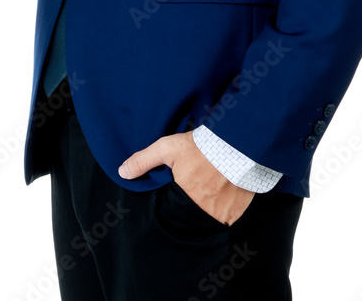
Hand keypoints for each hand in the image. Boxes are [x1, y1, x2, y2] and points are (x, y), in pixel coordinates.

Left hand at [118, 132, 255, 225]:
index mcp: (185, 200)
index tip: (179, 193)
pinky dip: (226, 208)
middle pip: (193, 216)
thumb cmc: (200, 147)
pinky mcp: (239, 212)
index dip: (176, 202)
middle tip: (197, 189)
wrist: (236, 142)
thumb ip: (143, 161)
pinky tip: (225, 192)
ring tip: (211, 189)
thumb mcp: (168, 149)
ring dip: (210, 207)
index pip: (174, 212)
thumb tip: (122, 173)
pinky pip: (230, 217)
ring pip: (212, 218)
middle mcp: (204, 212)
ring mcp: (223, 214)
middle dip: (193, 205)